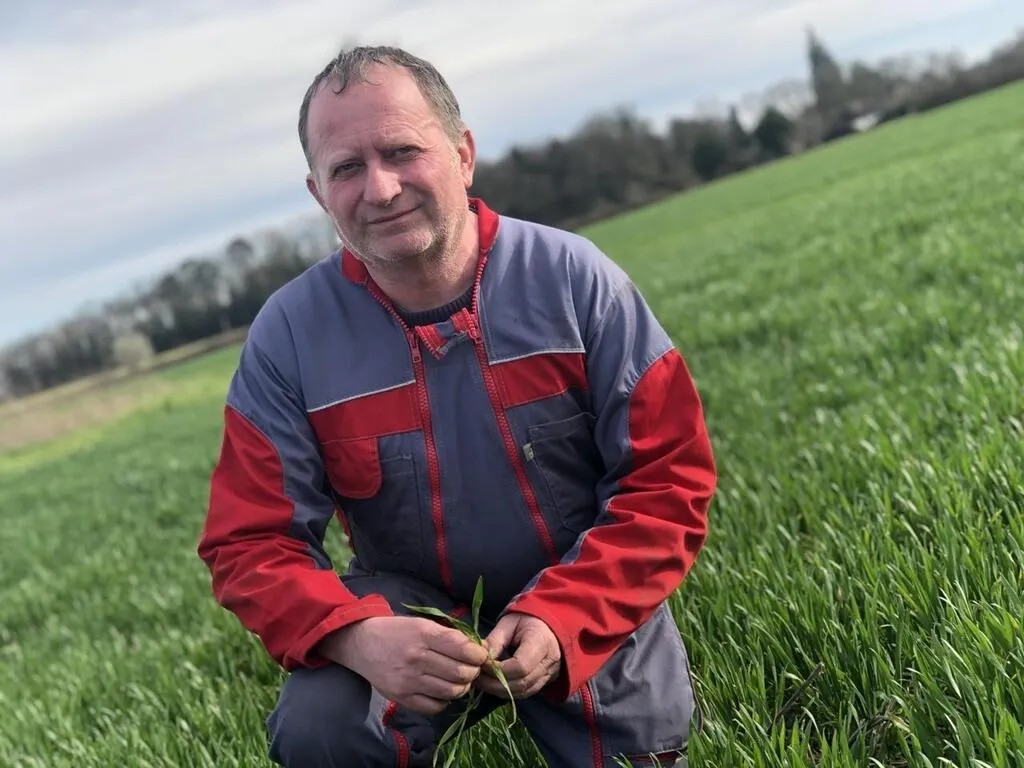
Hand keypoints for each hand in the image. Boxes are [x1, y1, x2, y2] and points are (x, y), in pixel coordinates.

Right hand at [318, 616, 489, 715]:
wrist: (362, 644)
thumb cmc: (398, 631)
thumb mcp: (423, 624)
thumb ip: (450, 636)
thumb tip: (480, 649)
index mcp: (424, 635)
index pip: (463, 649)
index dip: (479, 655)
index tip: (481, 655)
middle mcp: (417, 658)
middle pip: (461, 673)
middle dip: (473, 672)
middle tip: (471, 669)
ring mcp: (409, 680)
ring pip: (451, 692)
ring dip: (461, 687)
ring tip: (458, 680)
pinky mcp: (402, 697)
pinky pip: (435, 707)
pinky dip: (444, 701)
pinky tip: (441, 690)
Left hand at [475, 612, 561, 699]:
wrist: (548, 626)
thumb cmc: (527, 621)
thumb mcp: (509, 623)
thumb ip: (495, 640)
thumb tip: (479, 657)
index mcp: (541, 642)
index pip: (520, 666)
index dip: (498, 669)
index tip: (483, 663)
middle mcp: (548, 662)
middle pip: (520, 683)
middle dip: (494, 683)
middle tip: (476, 676)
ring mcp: (548, 674)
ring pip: (522, 692)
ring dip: (498, 690)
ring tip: (481, 681)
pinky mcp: (544, 682)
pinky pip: (524, 693)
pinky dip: (507, 692)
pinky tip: (493, 685)